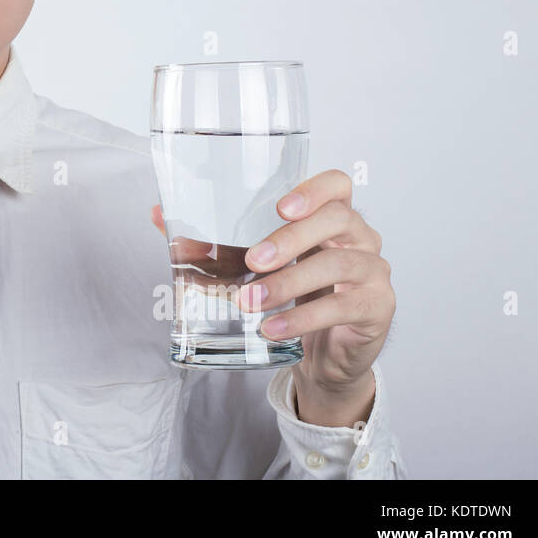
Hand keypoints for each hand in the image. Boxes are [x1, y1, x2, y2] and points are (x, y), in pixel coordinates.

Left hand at [151, 169, 394, 424]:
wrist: (326, 353)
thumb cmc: (293, 294)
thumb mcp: (257, 264)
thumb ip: (212, 238)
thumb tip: (159, 214)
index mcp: (331, 216)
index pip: (337, 184)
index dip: (314, 189)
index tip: (280, 206)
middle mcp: (359, 237)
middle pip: (338, 219)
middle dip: (291, 238)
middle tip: (251, 261)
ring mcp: (374, 271)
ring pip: (339, 265)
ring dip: (289, 283)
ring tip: (250, 302)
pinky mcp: (377, 308)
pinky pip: (344, 307)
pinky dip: (302, 318)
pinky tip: (272, 328)